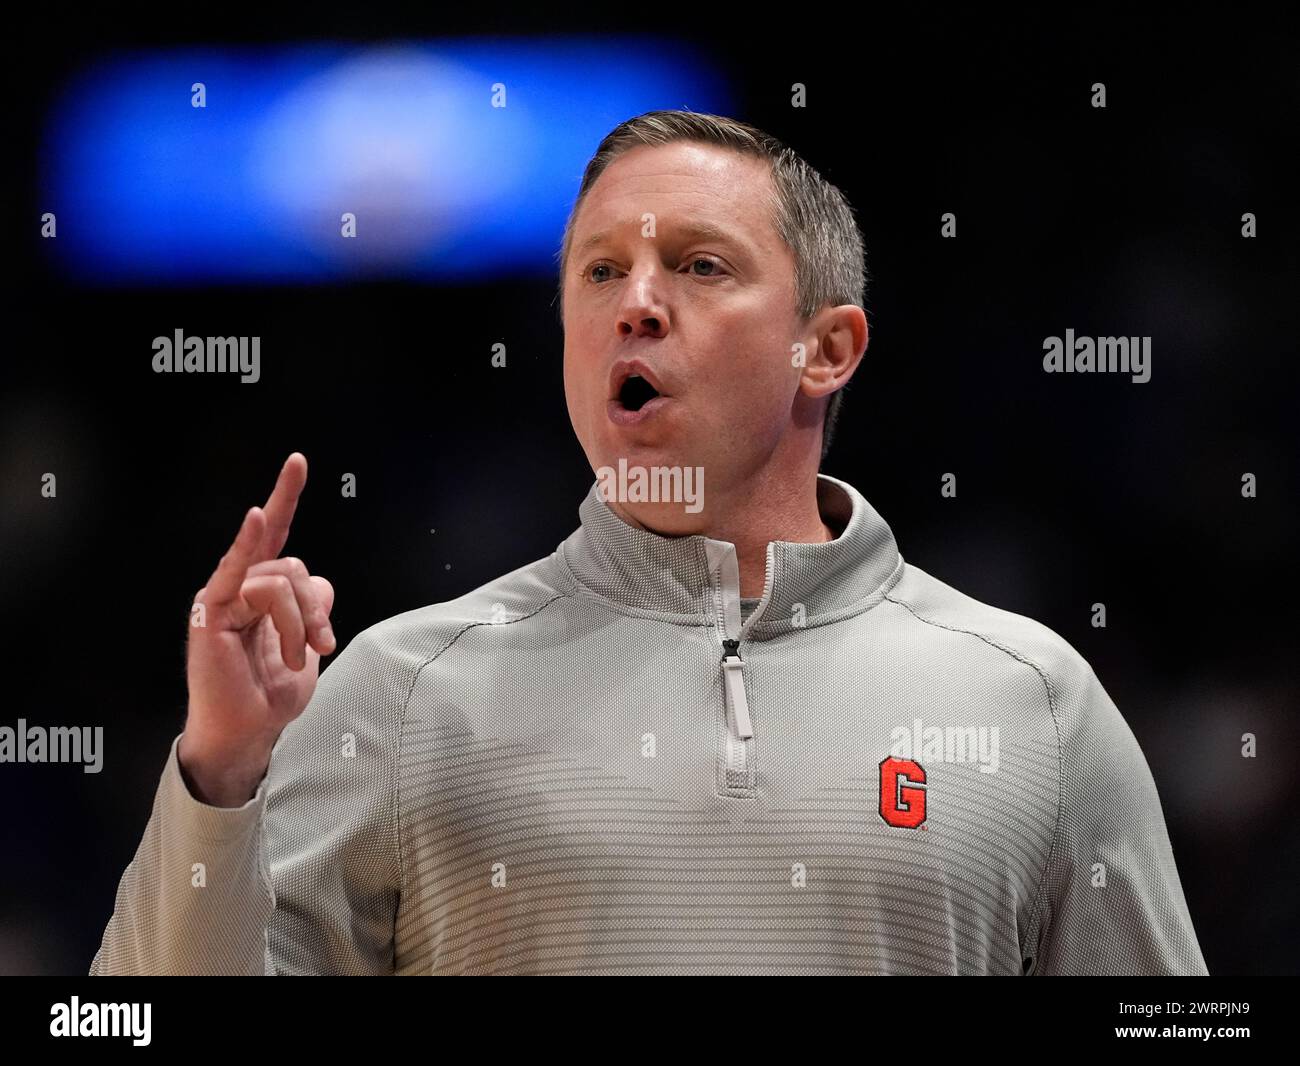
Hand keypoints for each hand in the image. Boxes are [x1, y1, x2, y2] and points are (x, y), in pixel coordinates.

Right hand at [177, 453, 335, 805]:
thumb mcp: (308, 646)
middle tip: (321, 647)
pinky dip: (250, 542)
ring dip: (300, 624)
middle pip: (297, 567)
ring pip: (283, 579)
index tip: (298, 462)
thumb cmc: (271, 694)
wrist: (248, 732)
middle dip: (318, 609)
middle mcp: (241, 586)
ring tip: (292, 659)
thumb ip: (315, 609)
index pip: (278, 537)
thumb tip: (320, 586)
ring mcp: (225, 595)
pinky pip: (240, 571)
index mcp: (262, 591)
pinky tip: (257, 519)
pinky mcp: (212, 610)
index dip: (287, 498)